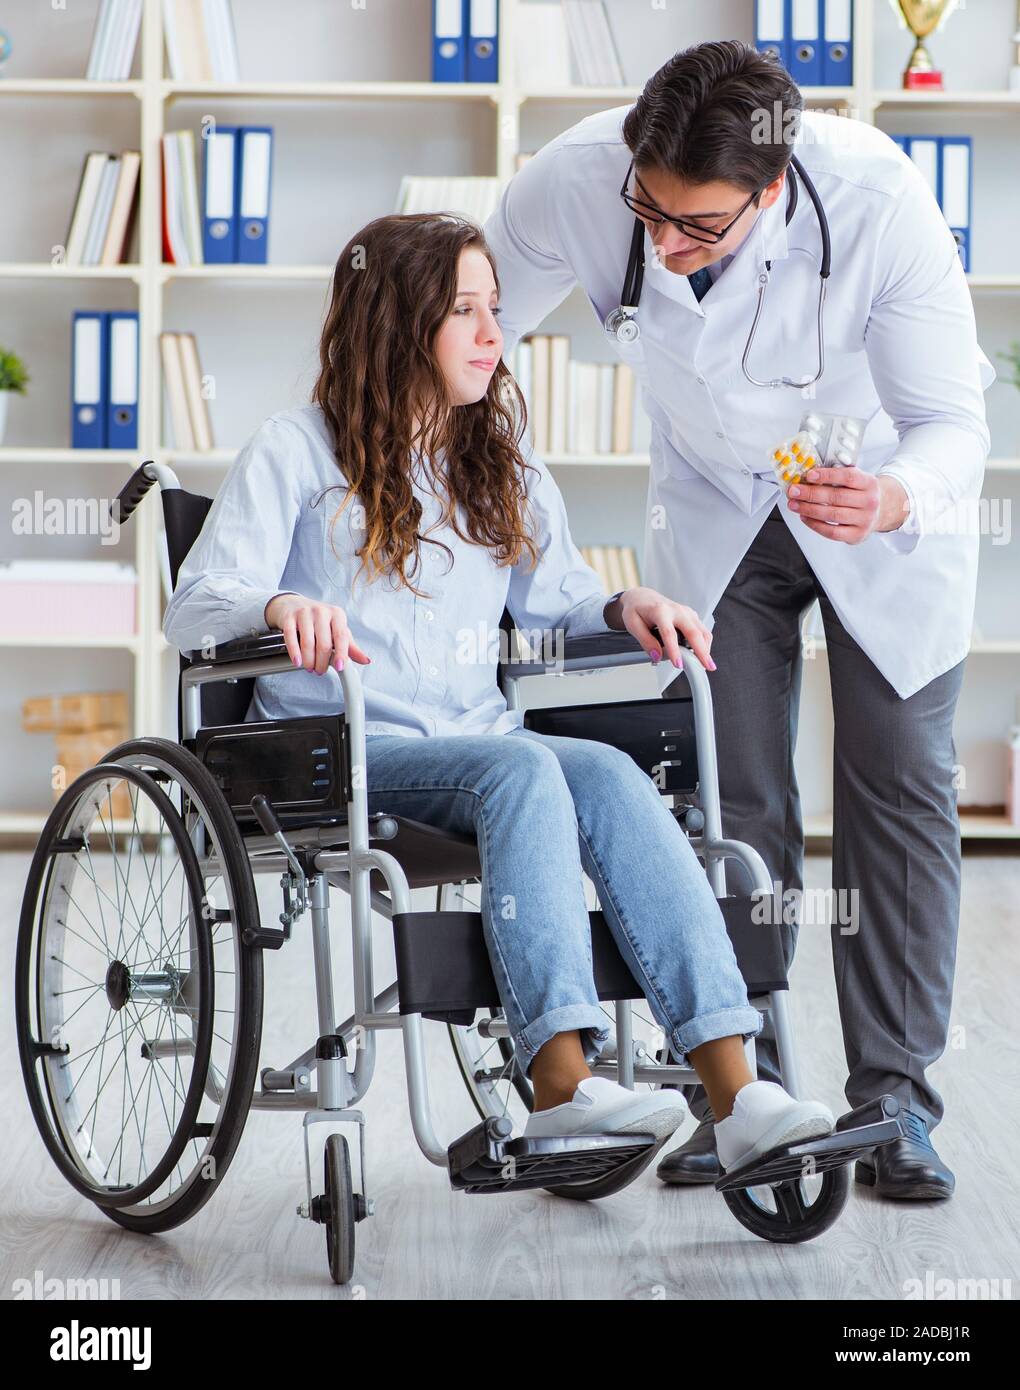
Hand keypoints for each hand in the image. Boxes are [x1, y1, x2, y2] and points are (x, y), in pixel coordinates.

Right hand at [264, 593, 371, 673]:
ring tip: (310, 667)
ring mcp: (304, 613)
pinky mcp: (289, 617)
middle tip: (320, 670)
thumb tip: (366, 660)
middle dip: (322, 662)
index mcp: (337, 614)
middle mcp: (321, 611)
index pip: (341, 636)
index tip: (340, 667)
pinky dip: (294, 652)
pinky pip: (291, 637)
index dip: (341, 654)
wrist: (294, 604)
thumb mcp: (337, 629)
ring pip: (307, 643)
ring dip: (309, 660)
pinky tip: (298, 661)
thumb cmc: (319, 620)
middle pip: (324, 643)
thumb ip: (350, 646)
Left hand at [618, 586, 714, 670]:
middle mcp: (677, 610)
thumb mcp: (633, 625)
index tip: (678, 665)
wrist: (642, 597)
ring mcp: (687, 612)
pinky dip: (704, 644)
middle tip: (707, 667)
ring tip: (705, 665)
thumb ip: (645, 641)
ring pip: (702, 631)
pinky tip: (700, 655)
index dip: (674, 650)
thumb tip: (657, 656)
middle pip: (693, 632)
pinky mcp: (692, 616)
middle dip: (702, 651)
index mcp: (660, 611)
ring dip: (706, 649)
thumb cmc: (637, 610)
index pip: (669, 633)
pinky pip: (703, 631)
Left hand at [787, 468, 909, 543]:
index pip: (848, 477)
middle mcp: (869, 502)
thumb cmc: (862, 493)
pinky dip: (815, 524)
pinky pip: (832, 531)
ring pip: (832, 515)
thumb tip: (808, 477)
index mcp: (869, 483)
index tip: (809, 475)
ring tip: (794, 504)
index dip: (827, 475)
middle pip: (836, 497)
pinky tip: (805, 517)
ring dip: (809, 509)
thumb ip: (838, 477)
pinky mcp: (857, 535)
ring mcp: (864, 520)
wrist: (882, 510)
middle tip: (794, 491)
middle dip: (810, 493)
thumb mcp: (857, 479)